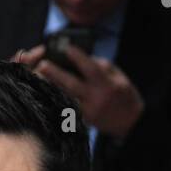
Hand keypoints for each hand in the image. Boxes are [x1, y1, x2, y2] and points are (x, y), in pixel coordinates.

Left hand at [14, 42, 144, 139]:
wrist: (130, 122)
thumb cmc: (125, 95)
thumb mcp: (118, 76)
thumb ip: (100, 66)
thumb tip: (82, 59)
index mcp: (106, 84)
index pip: (90, 68)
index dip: (78, 57)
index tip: (67, 48)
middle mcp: (95, 98)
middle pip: (71, 85)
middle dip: (56, 74)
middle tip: (42, 65)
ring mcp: (88, 111)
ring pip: (66, 97)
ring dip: (52, 87)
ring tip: (39, 78)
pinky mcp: (83, 120)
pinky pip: (69, 106)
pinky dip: (59, 98)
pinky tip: (48, 91)